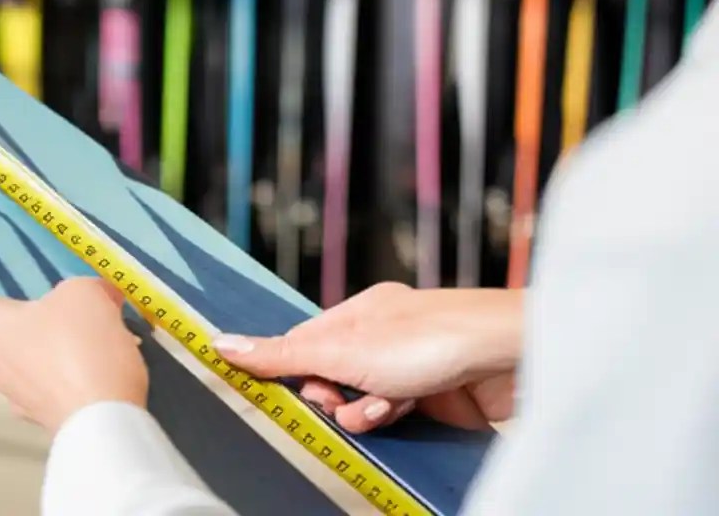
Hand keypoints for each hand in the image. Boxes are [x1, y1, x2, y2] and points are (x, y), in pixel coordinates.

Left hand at [0, 278, 147, 433]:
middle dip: (42, 328)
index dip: (11, 298)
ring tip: (104, 346)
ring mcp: (15, 400)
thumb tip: (102, 297)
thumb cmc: (78, 343)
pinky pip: (58, 392)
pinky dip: (78, 383)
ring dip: (63, 356)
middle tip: (77, 318)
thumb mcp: (84, 292)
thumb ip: (85, 288)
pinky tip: (107, 374)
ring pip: (35, 366)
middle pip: (11, 337)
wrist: (102, 416)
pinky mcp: (43, 422)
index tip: (43, 298)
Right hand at [214, 282, 522, 433]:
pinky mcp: (436, 398)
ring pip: (364, 402)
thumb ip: (283, 355)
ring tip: (383, 410)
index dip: (291, 371)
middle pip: (332, 378)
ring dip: (364, 412)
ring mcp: (412, 368)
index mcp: (359, 314)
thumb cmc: (432, 340)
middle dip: (331, 397)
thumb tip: (222, 343)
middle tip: (341, 402)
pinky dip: (393, 418)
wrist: (511, 359)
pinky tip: (402, 415)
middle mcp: (384, 337)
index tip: (284, 392)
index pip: (303, 344)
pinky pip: (397, 416)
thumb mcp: (343, 352)